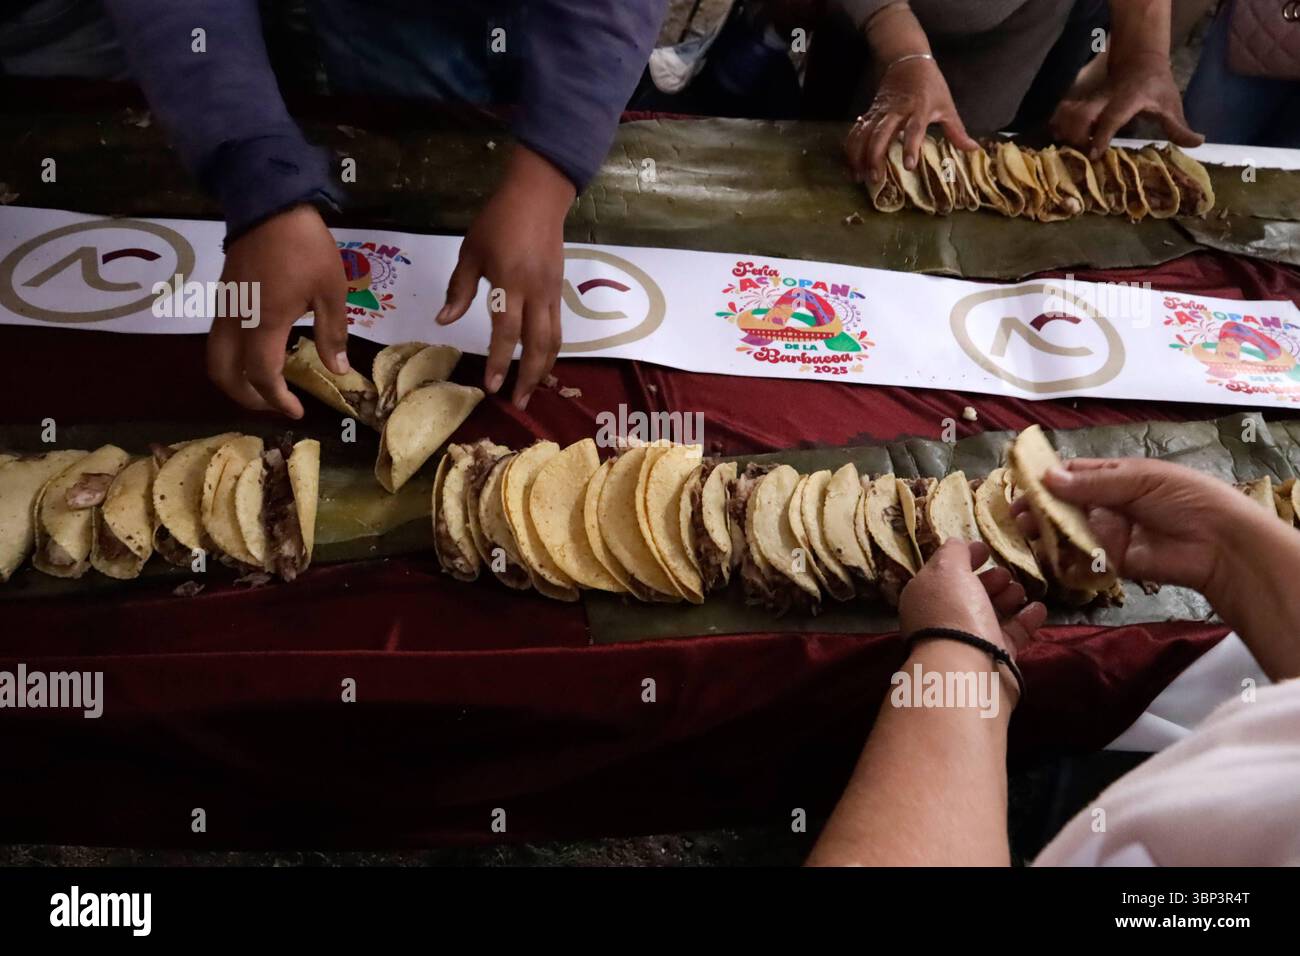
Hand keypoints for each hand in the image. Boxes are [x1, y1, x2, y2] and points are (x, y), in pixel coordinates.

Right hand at [209, 204, 348, 417]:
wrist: (268, 203)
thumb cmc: (305, 247)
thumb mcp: (331, 291)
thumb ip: (332, 334)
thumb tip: (339, 370)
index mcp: (263, 324)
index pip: (261, 376)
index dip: (277, 400)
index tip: (297, 411)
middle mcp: (235, 320)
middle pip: (222, 373)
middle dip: (245, 397)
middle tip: (274, 404)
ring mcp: (224, 306)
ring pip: (215, 356)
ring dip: (235, 378)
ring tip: (266, 386)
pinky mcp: (223, 295)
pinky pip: (220, 337)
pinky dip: (234, 357)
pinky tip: (262, 354)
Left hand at [436, 145, 574, 409]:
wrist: (538, 197)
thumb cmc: (498, 221)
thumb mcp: (471, 251)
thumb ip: (459, 289)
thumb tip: (444, 320)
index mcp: (510, 283)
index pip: (506, 331)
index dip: (498, 361)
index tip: (491, 386)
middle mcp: (536, 294)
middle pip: (538, 345)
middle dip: (529, 377)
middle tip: (519, 403)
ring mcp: (552, 293)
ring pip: (554, 341)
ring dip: (544, 369)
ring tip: (532, 391)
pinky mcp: (559, 291)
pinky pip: (558, 329)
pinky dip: (550, 351)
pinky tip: (541, 363)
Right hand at [845, 57, 977, 185]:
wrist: (907, 60)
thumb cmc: (931, 84)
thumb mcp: (947, 106)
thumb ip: (957, 131)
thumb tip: (973, 150)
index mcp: (919, 108)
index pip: (914, 129)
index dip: (910, 147)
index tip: (908, 166)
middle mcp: (897, 110)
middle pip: (881, 134)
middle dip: (875, 157)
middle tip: (875, 179)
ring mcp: (880, 111)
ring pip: (864, 134)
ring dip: (859, 156)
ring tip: (859, 177)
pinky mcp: (870, 113)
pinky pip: (857, 131)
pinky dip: (851, 148)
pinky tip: (851, 166)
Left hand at [899, 539, 1045, 658]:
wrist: (967, 672)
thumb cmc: (953, 613)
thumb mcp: (948, 570)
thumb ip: (953, 553)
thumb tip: (957, 543)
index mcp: (925, 597)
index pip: (942, 573)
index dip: (962, 559)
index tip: (985, 550)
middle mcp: (943, 618)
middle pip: (968, 594)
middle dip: (987, 580)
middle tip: (1005, 573)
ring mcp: (968, 640)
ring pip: (990, 614)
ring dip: (1007, 597)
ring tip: (1020, 588)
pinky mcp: (995, 658)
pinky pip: (1012, 634)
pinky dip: (1026, 620)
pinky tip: (1039, 607)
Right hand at [1011, 458, 1261, 594]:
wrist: (1220, 543)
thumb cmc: (1186, 498)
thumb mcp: (1140, 480)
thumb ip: (1092, 484)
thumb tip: (1046, 480)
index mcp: (1117, 477)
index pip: (1073, 474)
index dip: (1046, 477)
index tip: (1019, 482)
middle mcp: (1109, 505)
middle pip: (1066, 505)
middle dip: (1040, 508)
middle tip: (1016, 514)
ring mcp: (1111, 534)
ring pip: (1070, 532)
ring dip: (1047, 532)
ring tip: (1026, 533)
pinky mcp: (1114, 562)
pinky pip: (1084, 560)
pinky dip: (1065, 559)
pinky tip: (1046, 555)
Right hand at [1050, 53, 1203, 158]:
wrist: (1140, 62)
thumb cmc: (1157, 88)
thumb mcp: (1171, 105)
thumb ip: (1179, 127)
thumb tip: (1198, 143)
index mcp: (1128, 99)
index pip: (1111, 117)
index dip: (1101, 136)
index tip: (1094, 154)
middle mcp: (1104, 99)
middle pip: (1080, 115)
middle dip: (1077, 137)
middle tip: (1083, 156)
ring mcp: (1090, 100)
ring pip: (1067, 113)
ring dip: (1065, 134)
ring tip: (1072, 152)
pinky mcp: (1081, 103)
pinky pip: (1061, 114)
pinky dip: (1057, 127)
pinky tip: (1062, 142)